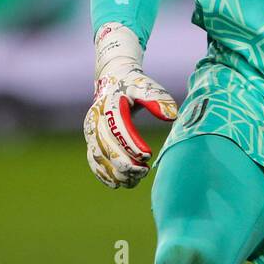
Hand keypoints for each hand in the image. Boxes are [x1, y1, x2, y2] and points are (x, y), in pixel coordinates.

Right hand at [83, 22, 177, 187]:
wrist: (113, 80)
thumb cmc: (132, 84)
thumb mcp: (145, 86)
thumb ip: (157, 99)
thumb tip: (172, 116)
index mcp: (108, 106)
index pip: (118, 129)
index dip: (131, 145)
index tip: (148, 155)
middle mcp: (95, 120)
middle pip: (106, 148)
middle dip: (124, 164)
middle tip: (145, 172)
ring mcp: (90, 132)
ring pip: (99, 158)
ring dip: (115, 173)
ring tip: (135, 181)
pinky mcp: (91, 142)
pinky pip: (94, 161)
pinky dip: (104, 175)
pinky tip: (119, 184)